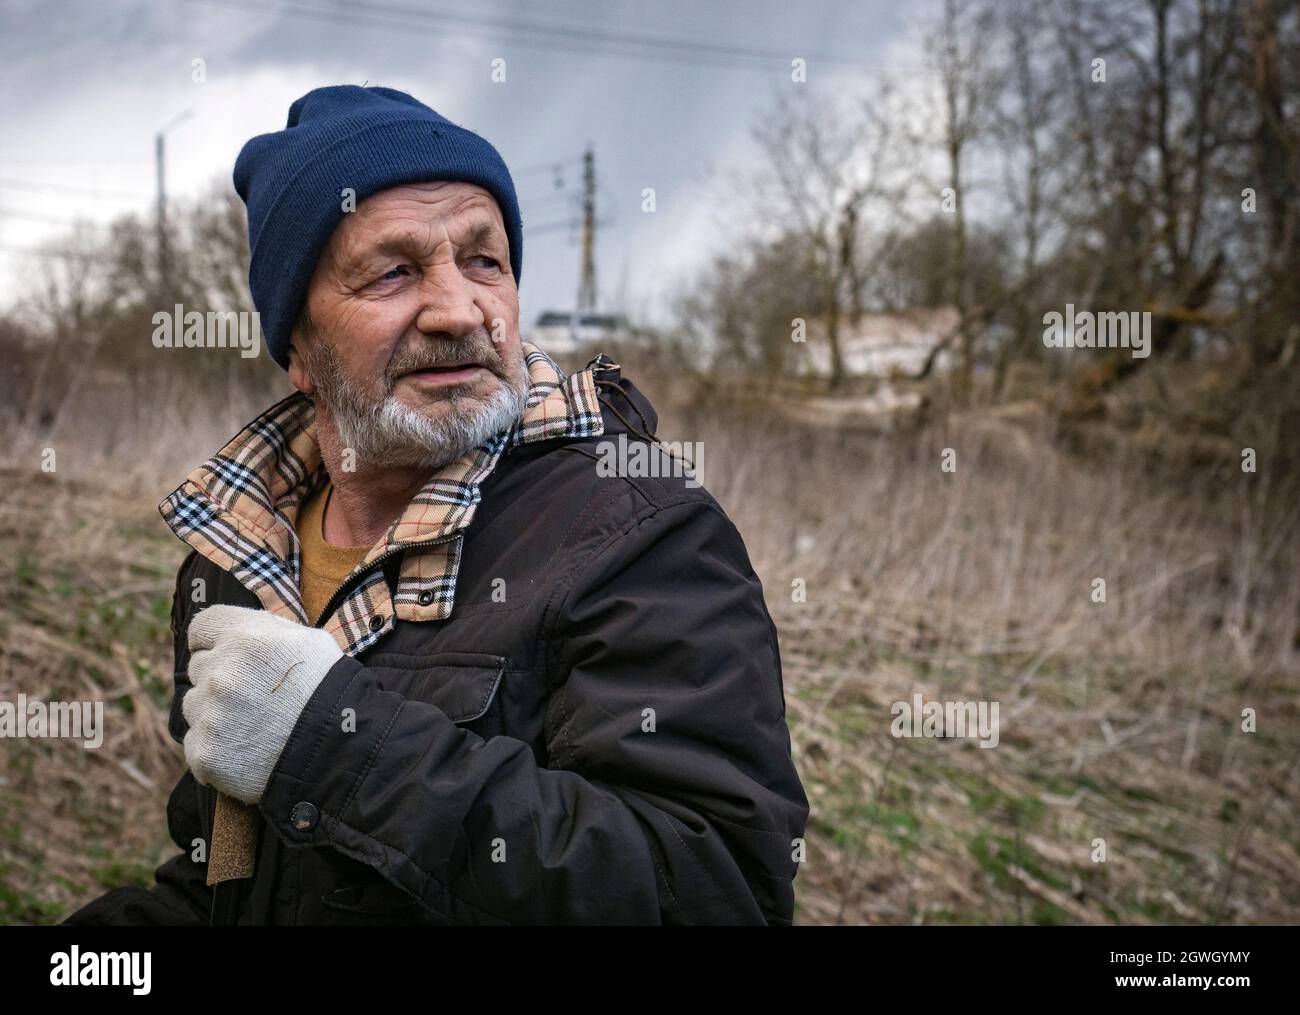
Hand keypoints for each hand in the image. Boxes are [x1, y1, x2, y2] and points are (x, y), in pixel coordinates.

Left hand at [182, 604, 342, 803]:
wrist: (340, 749)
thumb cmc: (328, 690)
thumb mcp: (307, 641)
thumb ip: (264, 629)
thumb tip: (235, 629)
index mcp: (245, 638)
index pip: (201, 627)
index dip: (213, 640)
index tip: (228, 654)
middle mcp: (221, 673)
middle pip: (199, 667)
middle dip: (222, 678)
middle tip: (256, 697)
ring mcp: (211, 715)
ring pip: (194, 705)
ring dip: (215, 712)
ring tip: (253, 725)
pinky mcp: (205, 753)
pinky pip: (196, 743)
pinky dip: (215, 747)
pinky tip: (246, 750)